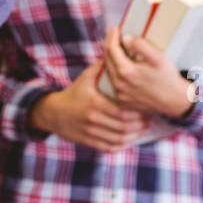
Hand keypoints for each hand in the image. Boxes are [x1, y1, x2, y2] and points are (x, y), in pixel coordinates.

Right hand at [28, 61, 154, 152]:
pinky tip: (131, 139)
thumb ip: (101, 68)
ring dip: (134, 136)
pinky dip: (123, 145)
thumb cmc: (73, 93)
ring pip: (119, 139)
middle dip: (140, 125)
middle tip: (149, 120)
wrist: (54, 112)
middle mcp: (93, 119)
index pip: (122, 112)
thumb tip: (117, 54)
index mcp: (94, 103)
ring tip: (143, 129)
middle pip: (123, 127)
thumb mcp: (85, 78)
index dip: (137, 114)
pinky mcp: (89, 141)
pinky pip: (110, 147)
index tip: (146, 109)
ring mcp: (91, 132)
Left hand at [102, 26, 194, 118]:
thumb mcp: (158, 58)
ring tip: (114, 47)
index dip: (112, 36)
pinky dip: (113, 72)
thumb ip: (141, 46)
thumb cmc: (168, 78)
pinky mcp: (123, 101)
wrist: (175, 101)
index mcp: (126, 71)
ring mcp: (120, 94)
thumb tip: (125, 38)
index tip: (114, 27)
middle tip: (112, 33)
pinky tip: (118, 66)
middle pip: (106, 59)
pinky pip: (113, 83)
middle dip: (108, 44)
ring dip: (109, 58)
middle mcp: (119, 84)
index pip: (111, 49)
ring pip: (108, 71)